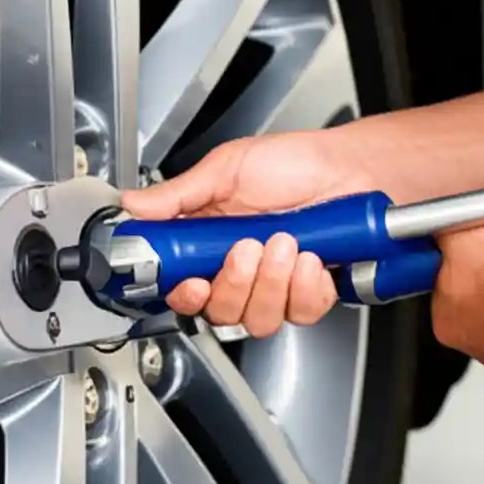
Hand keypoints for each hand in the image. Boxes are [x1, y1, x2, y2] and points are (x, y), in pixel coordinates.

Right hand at [121, 130, 373, 336]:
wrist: (349, 167)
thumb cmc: (294, 164)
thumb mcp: (227, 170)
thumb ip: (179, 195)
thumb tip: (133, 205)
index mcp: (208, 243)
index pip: (181, 287)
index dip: (183, 294)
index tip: (192, 283)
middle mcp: (238, 270)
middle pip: (219, 312)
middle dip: (235, 283)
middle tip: (249, 246)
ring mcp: (274, 286)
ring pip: (259, 319)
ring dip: (272, 283)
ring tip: (287, 242)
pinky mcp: (309, 294)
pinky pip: (301, 313)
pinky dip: (307, 287)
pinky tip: (312, 258)